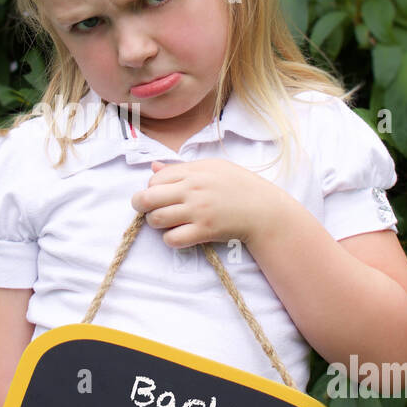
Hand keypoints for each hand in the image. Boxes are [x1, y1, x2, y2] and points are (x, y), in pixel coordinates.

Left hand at [130, 158, 277, 248]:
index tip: (161, 194)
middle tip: (149, 210)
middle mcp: (192, 190)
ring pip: (156, 219)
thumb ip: (182, 168)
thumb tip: (153, 167)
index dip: (152, 188)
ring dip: (156, 223)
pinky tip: (180, 234)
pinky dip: (171, 239)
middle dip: (141, 205)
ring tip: (167, 222)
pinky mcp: (204, 231)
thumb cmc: (240, 186)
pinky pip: (173, 239)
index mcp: (193, 172)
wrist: (264, 210)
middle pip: (148, 198)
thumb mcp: (213, 167)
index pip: (155, 179)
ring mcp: (197, 211)